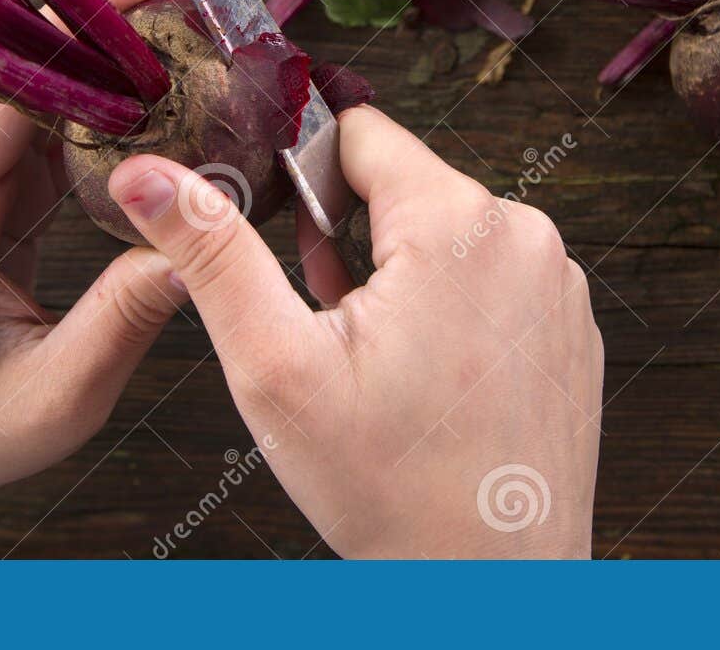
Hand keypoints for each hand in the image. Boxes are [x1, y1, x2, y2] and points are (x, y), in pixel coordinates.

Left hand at [0, 0, 186, 557]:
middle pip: (17, 59)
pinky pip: (44, 114)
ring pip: (33, 77)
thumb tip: (200, 242)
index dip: (80, 24)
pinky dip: (101, 92)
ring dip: (105, 46)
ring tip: (187, 24)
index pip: (5, 83)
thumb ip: (127, 317)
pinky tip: (159, 85)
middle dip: (102, 13)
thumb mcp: (59, 392)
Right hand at [107, 106, 602, 558]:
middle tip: (321, 317)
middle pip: (405, 184)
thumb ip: (212, 252)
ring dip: (398, 272)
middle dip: (350, 234)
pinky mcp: (569, 325)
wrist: (489, 588)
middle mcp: (526, 235)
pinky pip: (494, 278)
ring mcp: (557, 282)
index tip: (283, 232)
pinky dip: (451, 306)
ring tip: (369, 354)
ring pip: (449, 233)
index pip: (361, 132)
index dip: (305, 174)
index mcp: (458, 224)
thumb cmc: (392, 490)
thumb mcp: (276, 366)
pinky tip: (422, 373)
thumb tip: (149, 175)